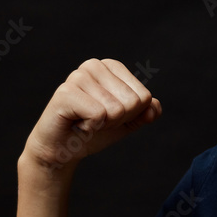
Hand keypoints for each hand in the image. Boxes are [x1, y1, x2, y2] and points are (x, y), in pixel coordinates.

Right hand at [23, 59, 161, 171]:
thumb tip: (154, 108)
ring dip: (103, 125)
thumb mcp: (126, 122)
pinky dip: (90, 128)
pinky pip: (99, 115)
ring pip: (116, 110)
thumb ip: (145, 113)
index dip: (130, 116)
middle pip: (132, 102)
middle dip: (117, 120)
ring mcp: (78, 77)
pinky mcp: (66, 93)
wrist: (62, 150)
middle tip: (96, 121)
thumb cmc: (93, 132)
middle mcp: (94, 66)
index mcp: (111, 67)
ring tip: (85, 121)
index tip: (109, 116)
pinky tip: (77, 124)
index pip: (144, 97)